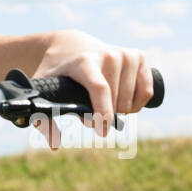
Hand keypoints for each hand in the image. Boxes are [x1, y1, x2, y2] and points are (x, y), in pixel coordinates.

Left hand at [29, 30, 154, 149]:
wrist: (72, 46)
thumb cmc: (58, 71)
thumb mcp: (45, 89)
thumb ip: (45, 118)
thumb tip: (55, 144)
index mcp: (84, 61)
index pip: (100, 89)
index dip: (103, 113)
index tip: (101, 131)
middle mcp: (108, 55)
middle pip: (117, 102)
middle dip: (105, 115)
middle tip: (91, 111)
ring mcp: (125, 55)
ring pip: (131, 101)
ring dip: (120, 110)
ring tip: (104, 103)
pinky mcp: (138, 56)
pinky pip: (146, 93)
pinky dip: (136, 103)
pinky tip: (122, 99)